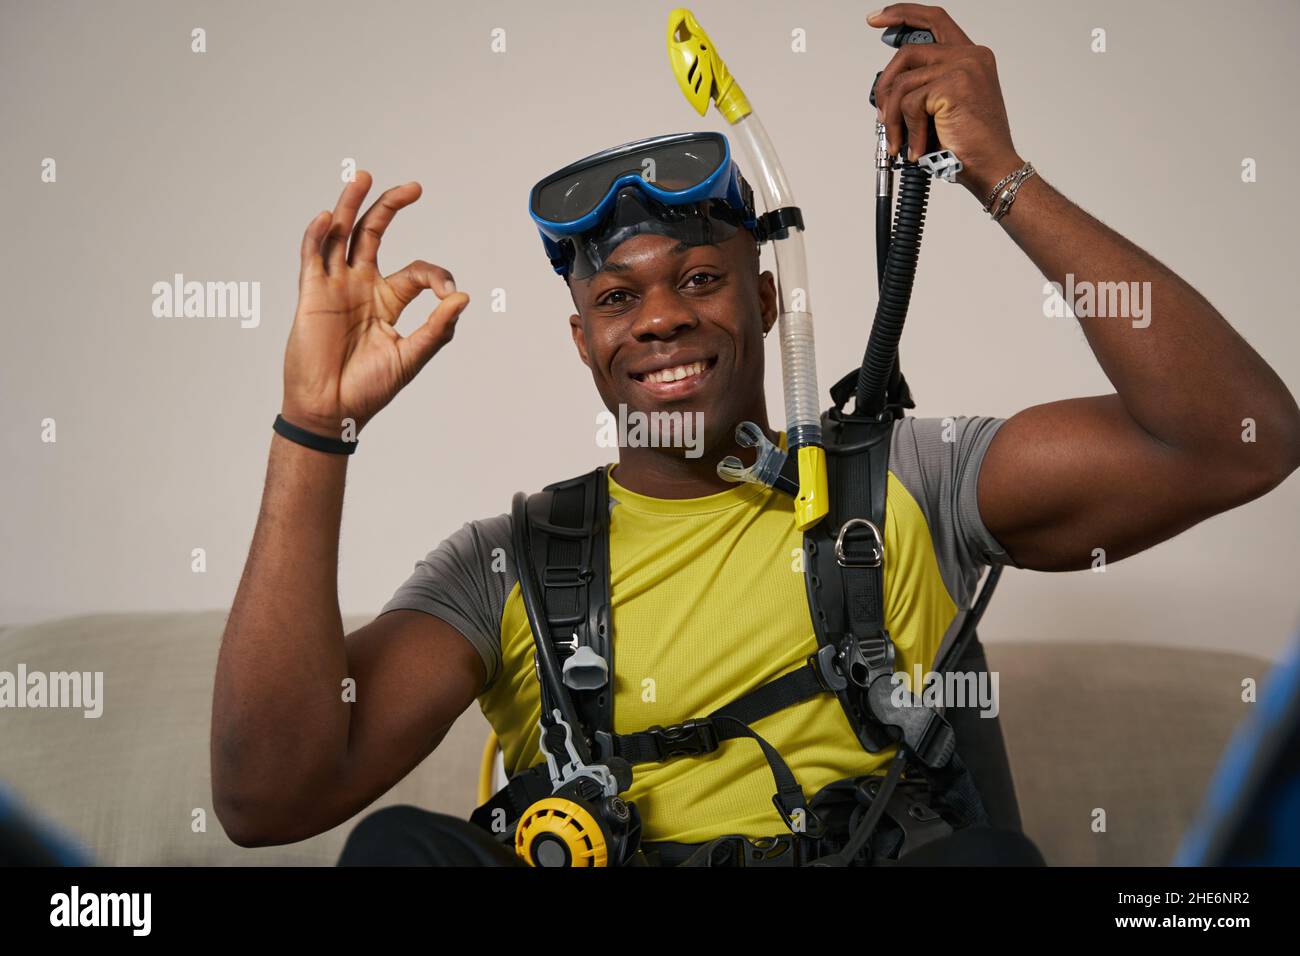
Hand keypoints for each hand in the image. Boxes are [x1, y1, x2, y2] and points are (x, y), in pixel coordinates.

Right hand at [282, 171, 469, 436]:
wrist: (331, 410)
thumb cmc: (368, 389)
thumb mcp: (411, 357)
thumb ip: (437, 328)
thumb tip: (462, 297)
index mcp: (388, 301)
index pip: (417, 271)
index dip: (437, 276)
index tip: (449, 295)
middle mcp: (361, 286)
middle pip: (373, 234)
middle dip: (390, 207)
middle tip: (413, 188)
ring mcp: (335, 286)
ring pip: (342, 235)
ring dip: (351, 205)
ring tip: (363, 178)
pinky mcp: (312, 293)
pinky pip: (313, 256)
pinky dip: (318, 234)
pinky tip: (330, 216)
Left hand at [868, 4, 1022, 200]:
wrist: (992, 168)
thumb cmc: (969, 146)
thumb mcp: (943, 108)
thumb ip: (924, 87)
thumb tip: (886, 88)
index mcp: (971, 57)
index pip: (934, 20)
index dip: (903, 15)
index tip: (877, 19)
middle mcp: (970, 55)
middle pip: (908, 52)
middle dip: (885, 85)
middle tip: (881, 115)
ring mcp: (964, 67)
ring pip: (903, 82)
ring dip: (892, 118)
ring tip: (900, 142)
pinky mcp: (953, 84)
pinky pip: (909, 104)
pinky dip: (908, 130)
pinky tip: (917, 147)